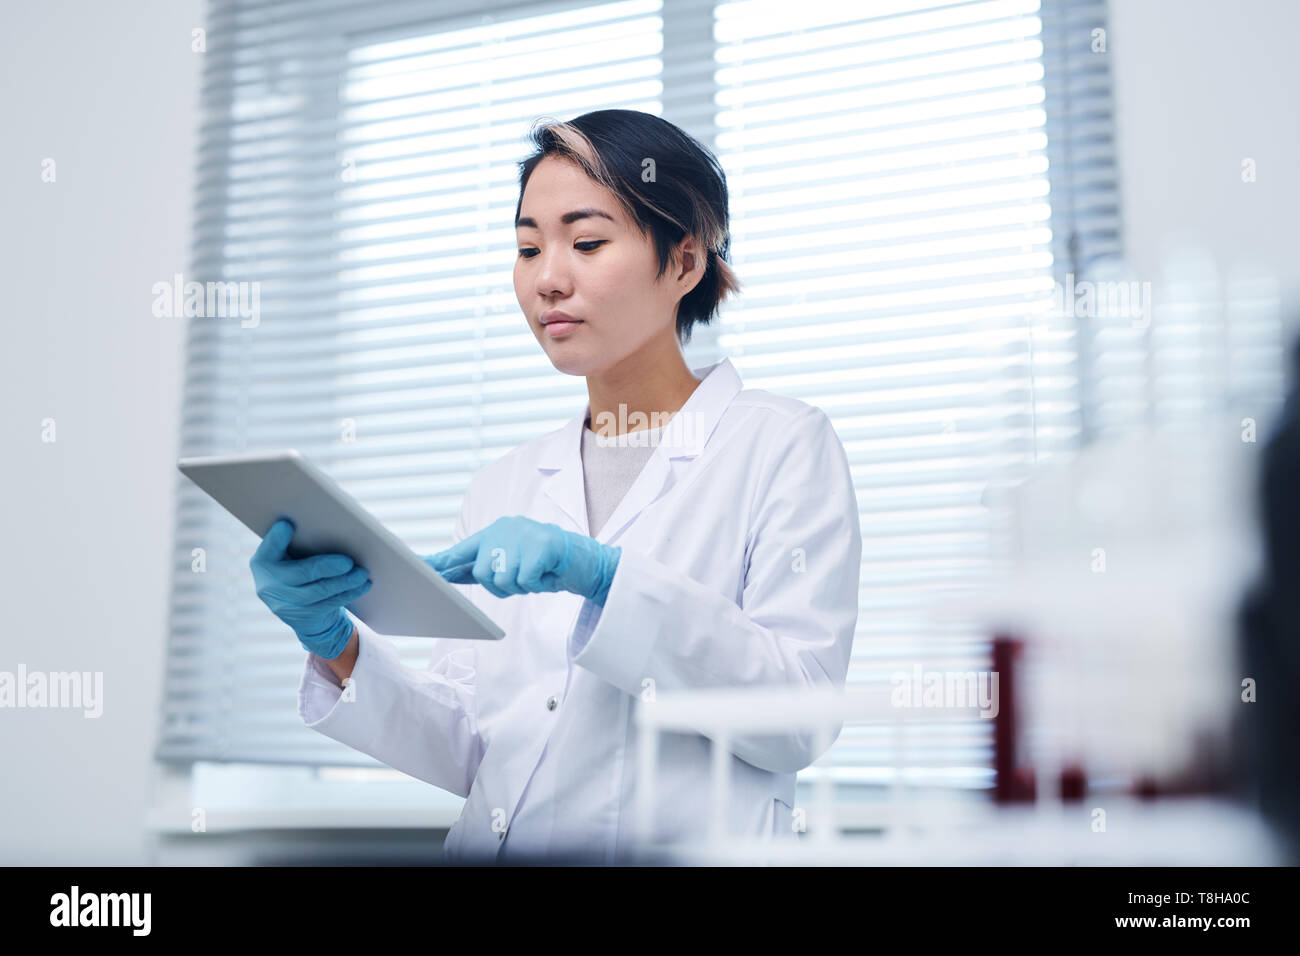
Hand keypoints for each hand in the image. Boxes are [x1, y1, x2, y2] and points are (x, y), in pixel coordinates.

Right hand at [249, 517, 372, 658]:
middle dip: (327, 567)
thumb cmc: (299, 567)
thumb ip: (299, 541)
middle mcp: (268, 585)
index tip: (287, 525)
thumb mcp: (291, 555)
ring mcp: (283, 605)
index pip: (268, 549)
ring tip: (362, 573)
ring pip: (318, 592)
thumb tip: (329, 522)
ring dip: (344, 582)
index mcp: (263, 562)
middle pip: (300, 574)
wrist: (299, 609)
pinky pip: (328, 605)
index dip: (275, 539)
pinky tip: (362, 585)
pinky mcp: (301, 618)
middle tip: (349, 562)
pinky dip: (348, 593)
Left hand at [424, 515, 619, 604]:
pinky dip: (538, 584)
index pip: (461, 550)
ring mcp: (523, 535)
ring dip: (521, 586)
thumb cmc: (545, 567)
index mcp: (494, 533)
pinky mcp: (541, 545)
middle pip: (482, 573)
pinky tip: (548, 573)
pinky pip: (526, 580)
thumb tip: (447, 576)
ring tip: (537, 574)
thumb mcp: (512, 565)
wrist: (587, 562)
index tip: (418, 568)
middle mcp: (504, 529)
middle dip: (502, 586)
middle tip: (523, 579)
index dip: (440, 562)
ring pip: (503, 579)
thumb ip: (484, 567)